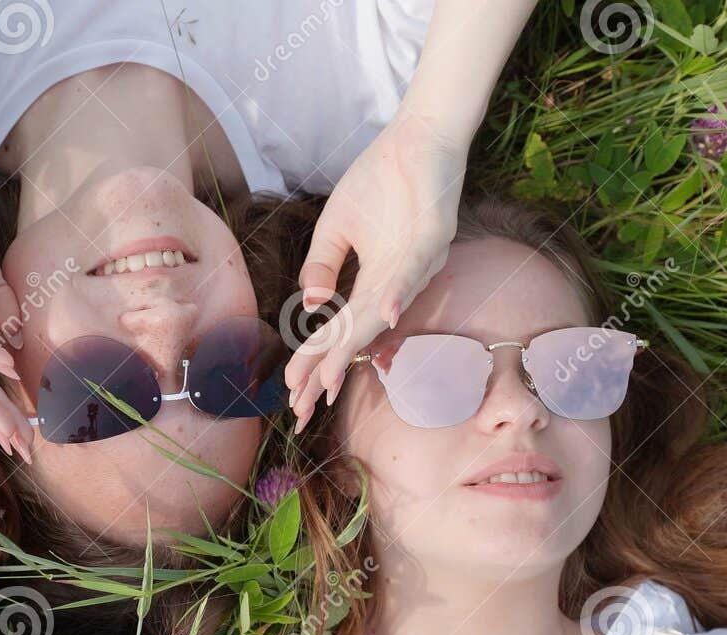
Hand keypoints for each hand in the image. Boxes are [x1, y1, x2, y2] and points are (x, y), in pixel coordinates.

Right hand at [285, 115, 467, 430]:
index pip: (339, 330)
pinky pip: (413, 271)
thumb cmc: (380, 181)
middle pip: (357, 334)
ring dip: (354, 344)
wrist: (420, 137)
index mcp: (373, 283)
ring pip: (381, 312)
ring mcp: (416, 264)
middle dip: (328, 368)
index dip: (315, 361)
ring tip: (331, 377)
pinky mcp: (433, 237)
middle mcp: (396, 283)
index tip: (293, 394)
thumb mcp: (336, 227)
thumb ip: (320, 265)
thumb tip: (308, 305)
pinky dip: (397, 293)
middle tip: (304, 405)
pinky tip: (385, 316)